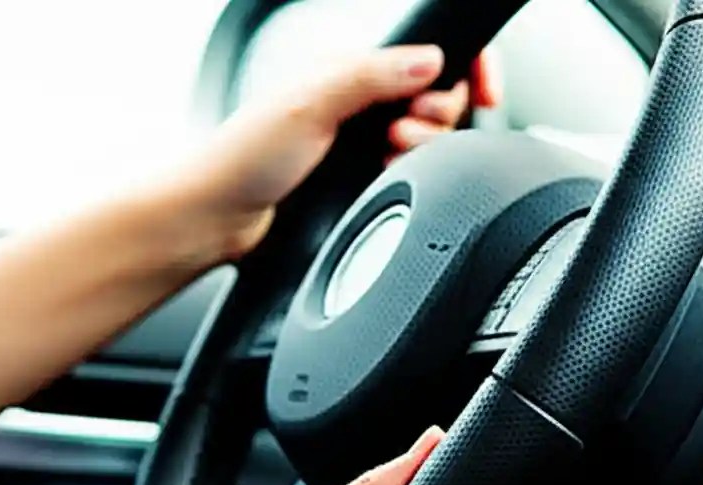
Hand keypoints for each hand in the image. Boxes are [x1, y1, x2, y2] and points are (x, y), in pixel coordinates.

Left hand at [170, 45, 493, 264]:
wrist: (218, 217)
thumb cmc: (243, 156)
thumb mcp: (310, 105)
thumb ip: (371, 77)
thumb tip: (430, 61)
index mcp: (350, 67)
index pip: (429, 49)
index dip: (467, 64)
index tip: (484, 91)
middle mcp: (361, 97)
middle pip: (440, 96)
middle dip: (438, 115)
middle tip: (400, 135)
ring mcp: (363, 137)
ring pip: (430, 137)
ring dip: (424, 148)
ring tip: (387, 157)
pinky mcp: (362, 175)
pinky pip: (411, 171)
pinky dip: (410, 175)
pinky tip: (383, 180)